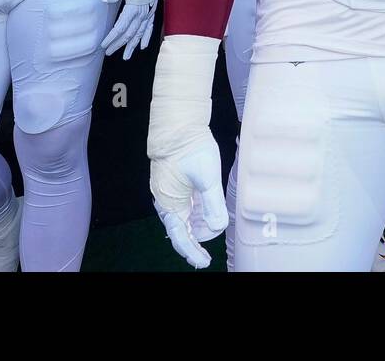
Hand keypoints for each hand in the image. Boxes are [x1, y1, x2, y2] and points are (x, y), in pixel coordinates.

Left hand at [99, 0, 161, 59]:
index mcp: (133, 9)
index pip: (121, 27)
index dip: (112, 37)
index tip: (104, 45)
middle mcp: (141, 15)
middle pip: (129, 34)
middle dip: (119, 44)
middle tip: (109, 53)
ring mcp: (147, 15)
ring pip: (139, 34)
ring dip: (132, 46)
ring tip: (126, 56)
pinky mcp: (151, 13)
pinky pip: (149, 29)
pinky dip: (146, 38)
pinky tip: (143, 46)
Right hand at [148, 35, 226, 267]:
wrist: (178, 122)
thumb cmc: (191, 148)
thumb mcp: (207, 178)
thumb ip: (212, 205)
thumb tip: (218, 228)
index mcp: (170, 203)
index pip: (180, 237)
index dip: (192, 252)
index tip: (203, 262)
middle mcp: (166, 201)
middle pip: (182, 229)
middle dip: (198, 239)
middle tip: (213, 245)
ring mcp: (169, 191)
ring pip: (184, 217)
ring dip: (198, 225)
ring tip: (213, 227)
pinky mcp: (174, 181)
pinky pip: (184, 204)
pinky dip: (196, 212)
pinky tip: (206, 211)